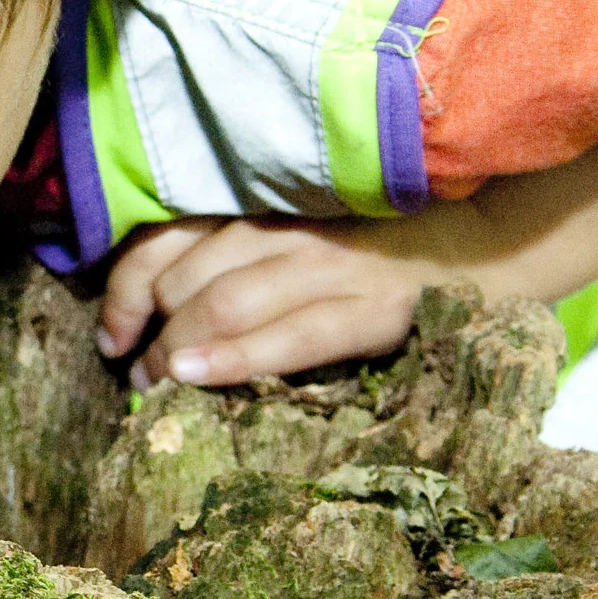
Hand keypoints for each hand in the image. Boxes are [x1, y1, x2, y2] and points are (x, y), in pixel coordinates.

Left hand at [95, 136, 597, 389]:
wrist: (487, 244)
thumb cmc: (371, 254)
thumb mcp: (294, 243)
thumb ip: (233, 261)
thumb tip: (150, 317)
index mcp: (262, 212)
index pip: (168, 238)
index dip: (126, 288)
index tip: (110, 334)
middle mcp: (290, 229)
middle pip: (188, 274)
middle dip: (146, 328)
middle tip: (131, 375)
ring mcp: (334, 266)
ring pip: (226, 299)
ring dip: (175, 347)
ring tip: (151, 386)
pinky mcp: (376, 308)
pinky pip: (295, 333)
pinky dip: (237, 355)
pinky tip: (195, 374)